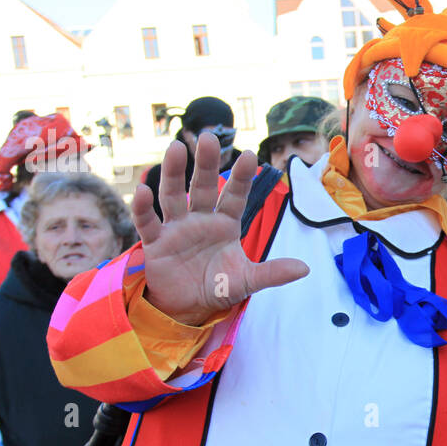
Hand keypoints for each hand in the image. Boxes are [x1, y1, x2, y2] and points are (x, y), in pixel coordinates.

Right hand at [132, 133, 308, 324]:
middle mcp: (200, 219)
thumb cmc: (218, 286)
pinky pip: (148, 222)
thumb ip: (272, 273)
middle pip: (202, 186)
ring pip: (173, 196)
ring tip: (174, 148)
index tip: (250, 155)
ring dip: (173, 173)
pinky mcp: (156, 242)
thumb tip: (305, 269)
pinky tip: (142, 191)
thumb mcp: (247, 281)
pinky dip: (143, 208)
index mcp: (225, 224)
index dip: (241, 177)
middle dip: (205, 163)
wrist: (188, 308)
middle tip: (209, 137)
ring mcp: (176, 228)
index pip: (235, 196)